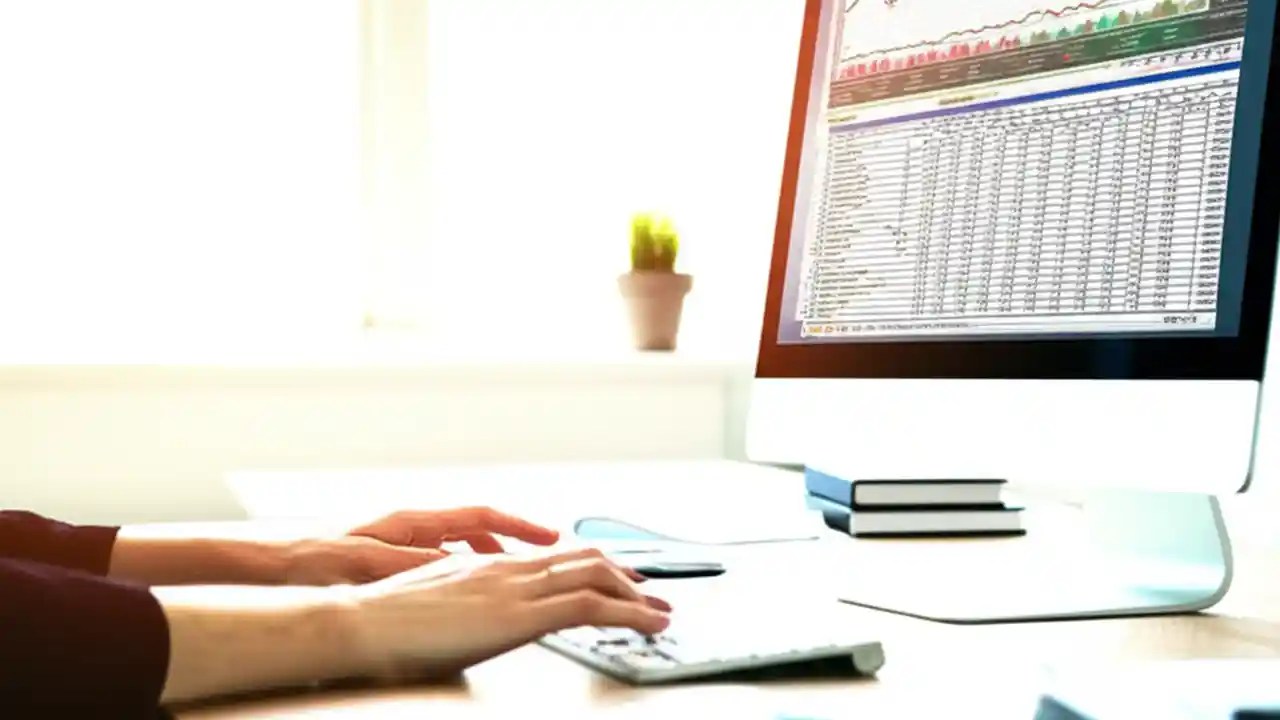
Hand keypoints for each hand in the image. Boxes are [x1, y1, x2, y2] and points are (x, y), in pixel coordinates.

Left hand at [282, 507, 560, 585]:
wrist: (271, 563)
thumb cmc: (313, 559)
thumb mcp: (371, 564)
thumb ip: (416, 565)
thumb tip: (460, 567)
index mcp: (412, 522)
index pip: (481, 517)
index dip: (520, 526)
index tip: (551, 537)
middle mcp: (411, 527)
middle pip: (476, 531)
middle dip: (512, 545)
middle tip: (542, 562)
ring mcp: (401, 543)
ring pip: (458, 549)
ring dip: (486, 561)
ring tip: (508, 581)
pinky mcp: (389, 561)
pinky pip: (439, 564)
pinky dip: (460, 574)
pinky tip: (460, 595)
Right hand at [344, 548, 671, 677]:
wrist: (362, 620)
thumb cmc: (387, 622)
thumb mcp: (437, 607)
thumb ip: (468, 607)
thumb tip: (481, 621)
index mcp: (490, 567)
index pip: (556, 557)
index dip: (594, 565)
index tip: (618, 578)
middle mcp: (510, 568)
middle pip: (584, 558)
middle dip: (624, 576)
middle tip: (651, 593)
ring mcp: (517, 587)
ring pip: (596, 575)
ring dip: (637, 594)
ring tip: (661, 612)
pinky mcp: (520, 614)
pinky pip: (589, 605)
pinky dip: (630, 611)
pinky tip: (649, 623)